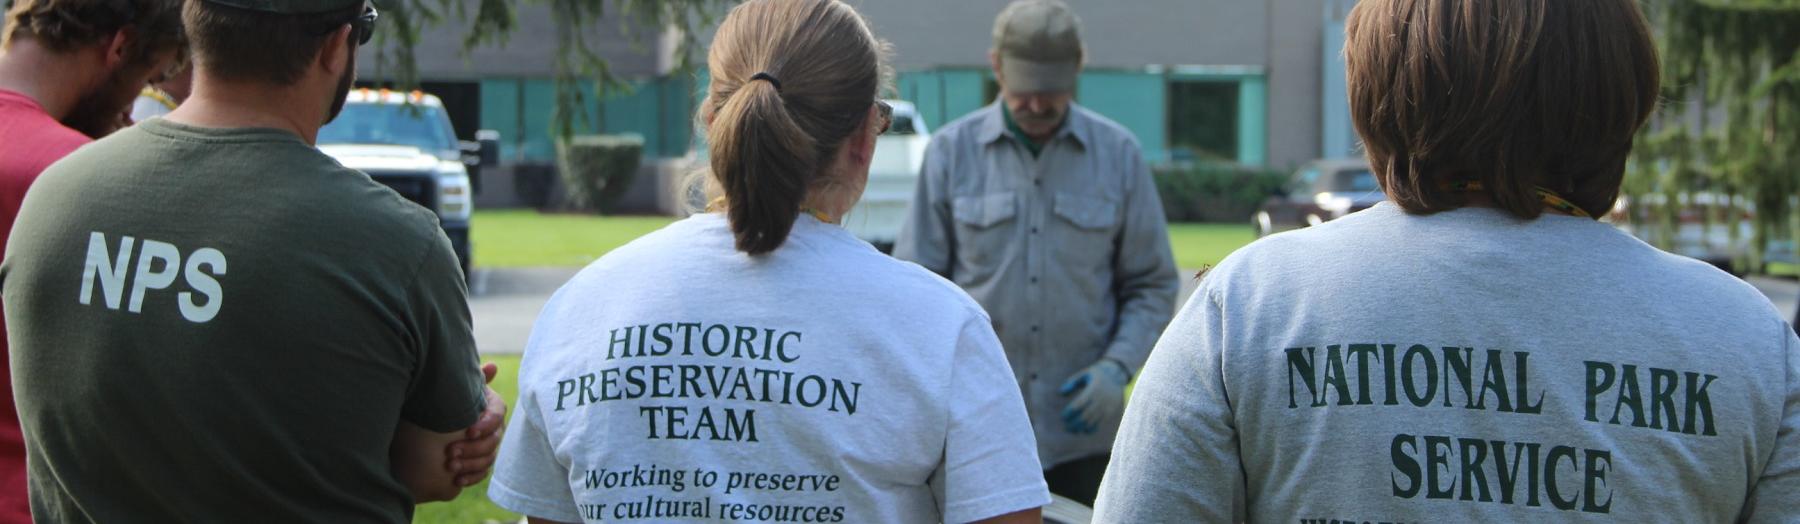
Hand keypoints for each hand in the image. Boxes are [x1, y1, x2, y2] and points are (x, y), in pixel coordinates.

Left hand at [446, 363, 505, 486]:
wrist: (431, 419)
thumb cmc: (447, 398)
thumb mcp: (458, 387)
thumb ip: (473, 378)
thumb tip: (493, 366)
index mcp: (491, 407)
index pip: (497, 416)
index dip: (485, 425)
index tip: (468, 431)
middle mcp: (494, 428)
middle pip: (493, 441)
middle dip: (473, 449)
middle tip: (450, 452)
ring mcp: (488, 447)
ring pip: (488, 459)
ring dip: (470, 465)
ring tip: (450, 467)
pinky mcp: (480, 463)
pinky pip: (482, 473)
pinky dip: (470, 478)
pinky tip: (456, 481)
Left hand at [1059, 358, 1129, 434]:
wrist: (1119, 376)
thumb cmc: (1097, 375)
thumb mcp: (1085, 374)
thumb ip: (1072, 382)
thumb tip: (1060, 393)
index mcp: (1093, 390)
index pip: (1079, 405)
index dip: (1070, 413)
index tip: (1063, 417)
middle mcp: (1100, 400)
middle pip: (1084, 416)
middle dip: (1074, 424)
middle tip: (1066, 427)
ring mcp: (1106, 407)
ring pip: (1092, 422)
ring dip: (1081, 428)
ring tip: (1072, 430)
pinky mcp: (1110, 412)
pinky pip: (1100, 424)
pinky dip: (1091, 429)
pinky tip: (1083, 431)